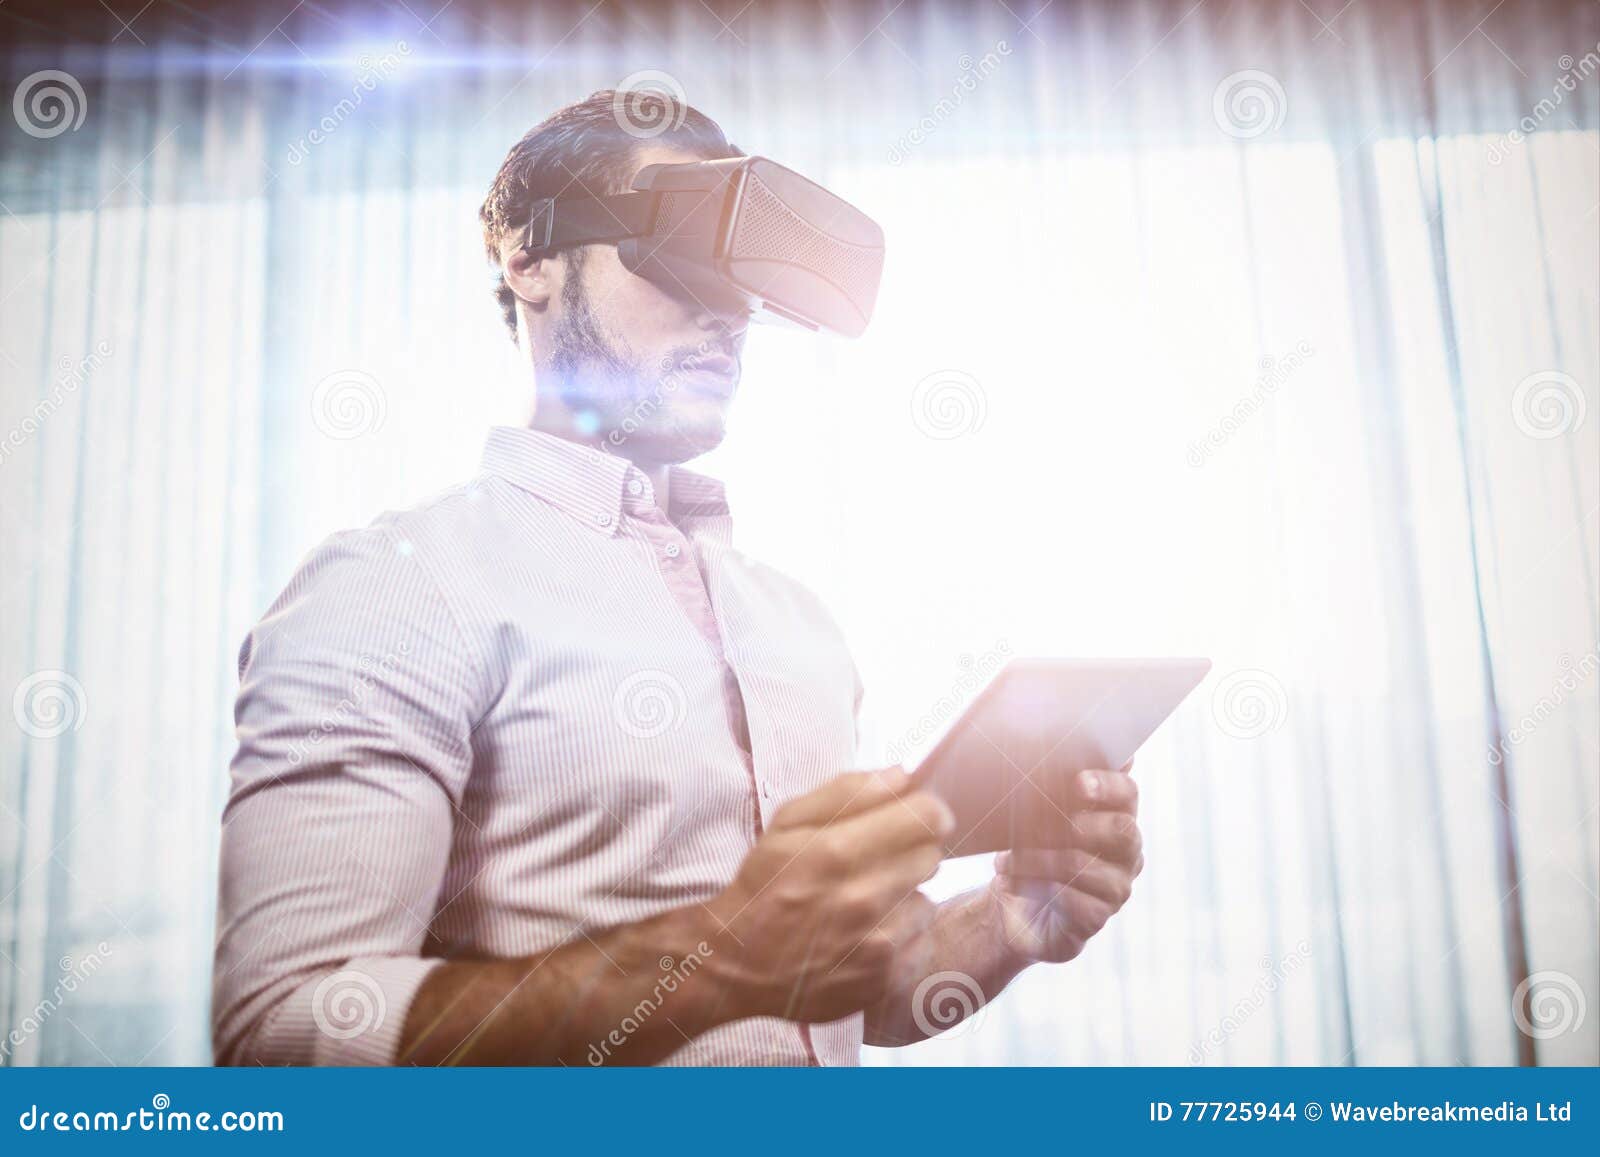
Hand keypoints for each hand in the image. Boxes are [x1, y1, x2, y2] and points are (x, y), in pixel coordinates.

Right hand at [701, 768, 952, 1022]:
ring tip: (865, 903)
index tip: (914, 814)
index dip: (925, 809)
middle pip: (932, 856)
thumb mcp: (787, 823)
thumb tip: (903, 776)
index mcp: (837, 851)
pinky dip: (899, 936)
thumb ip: (847, 792)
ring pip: (926, 900)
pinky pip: (918, 941)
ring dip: (903, 897)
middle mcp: (864, 898)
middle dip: (911, 851)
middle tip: (878, 860)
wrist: (740, 965)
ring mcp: (878, 944)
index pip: (927, 817)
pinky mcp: (885, 979)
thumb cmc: (764, 886)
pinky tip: (865, 935)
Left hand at [988, 763, 1143, 963]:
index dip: (1108, 786)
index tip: (1078, 783)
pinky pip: (1076, 901)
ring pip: (1086, 865)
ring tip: (1005, 858)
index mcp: (1116, 815)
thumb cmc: (1028, 848)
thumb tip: (1051, 733)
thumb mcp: (1034, 813)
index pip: (1128, 794)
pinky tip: (1010, 880)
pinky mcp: (1096, 918)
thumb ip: (1050, 781)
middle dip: (1080, 823)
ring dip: (1039, 859)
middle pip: (1123, 831)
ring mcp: (1116, 887)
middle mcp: (1126, 851)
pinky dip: (1038, 887)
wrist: (1012, 905)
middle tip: (1038, 824)